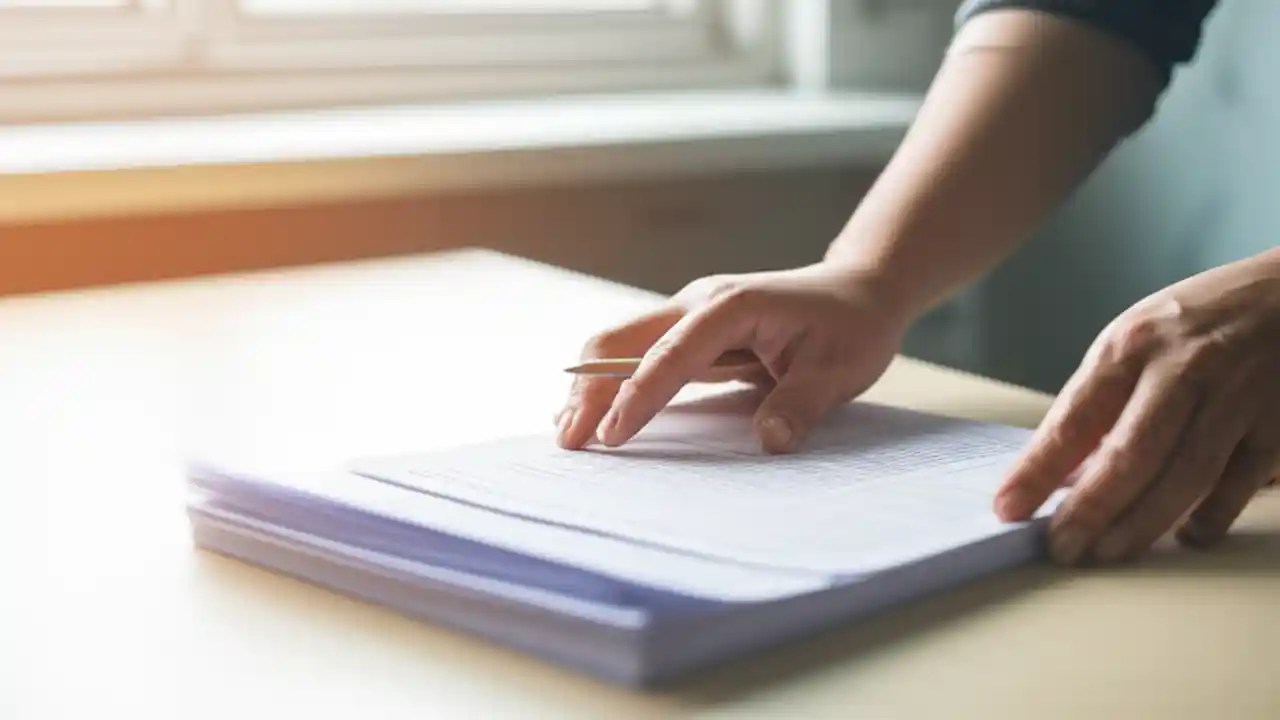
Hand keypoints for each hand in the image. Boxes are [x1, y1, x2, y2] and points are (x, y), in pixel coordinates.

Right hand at [555, 263, 912, 452]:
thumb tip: (770, 442)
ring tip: (569, 434)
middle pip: (622, 339)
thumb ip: (802, 403)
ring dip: (591, 386)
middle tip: (570, 442)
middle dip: (589, 388)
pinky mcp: (689, 331)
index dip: (638, 395)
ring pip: (620, 344)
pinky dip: (610, 382)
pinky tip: (593, 413)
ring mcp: (689, 314)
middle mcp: (698, 302)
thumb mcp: (840, 368)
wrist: (859, 289)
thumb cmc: (851, 326)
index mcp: (731, 306)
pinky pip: (639, 354)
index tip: (611, 436)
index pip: (670, 354)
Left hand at [996, 248, 1279, 563]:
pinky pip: (1239, 483)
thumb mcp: (1138, 340)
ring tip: (1107, 553)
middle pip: (1131, 454)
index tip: (1008, 507)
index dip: (1038, 469)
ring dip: (1142, 524)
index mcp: (1132, 345)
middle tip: (1061, 548)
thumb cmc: (1201, 322)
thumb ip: (1104, 402)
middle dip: (1090, 510)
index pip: (1073, 418)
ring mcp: (1237, 397)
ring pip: (1185, 475)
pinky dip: (1210, 517)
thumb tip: (1064, 474)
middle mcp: (1184, 368)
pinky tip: (1185, 538)